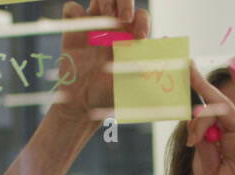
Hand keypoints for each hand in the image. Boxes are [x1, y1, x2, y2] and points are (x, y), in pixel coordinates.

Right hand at [51, 0, 150, 122]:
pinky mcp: (73, 31)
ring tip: (104, 15)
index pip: (140, 17)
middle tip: (123, 17)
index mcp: (129, 39)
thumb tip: (162, 51)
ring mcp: (92, 28)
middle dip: (124, 2)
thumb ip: (144, 68)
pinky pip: (72, 9)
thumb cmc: (108, 96)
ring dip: (104, 1)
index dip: (142, 21)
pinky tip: (79, 23)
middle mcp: (112, 30)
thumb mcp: (130, 83)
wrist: (82, 104)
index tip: (140, 37)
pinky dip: (74, 10)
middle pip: (120, 1)